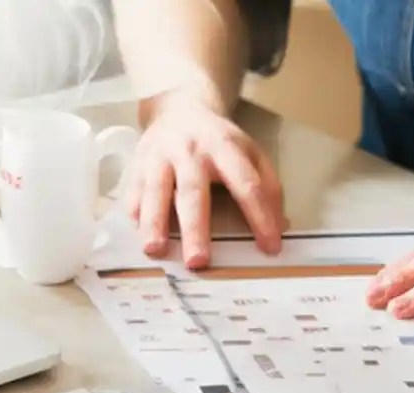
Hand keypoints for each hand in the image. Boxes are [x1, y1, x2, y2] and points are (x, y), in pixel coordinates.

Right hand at [127, 93, 285, 268]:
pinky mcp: (137, 166)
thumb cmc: (217, 140)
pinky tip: (141, 234)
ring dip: (155, 222)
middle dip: (195, 228)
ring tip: (154, 249)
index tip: (269, 247)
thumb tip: (279, 226)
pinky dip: (137, 214)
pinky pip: (134, 192)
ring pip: (156, 192)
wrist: (177, 110)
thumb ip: (267, 185)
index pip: (246, 185)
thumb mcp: (250, 151)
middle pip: (193, 192)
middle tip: (199, 261)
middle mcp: (189, 151)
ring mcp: (159, 157)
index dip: (259, 216)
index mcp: (225, 147)